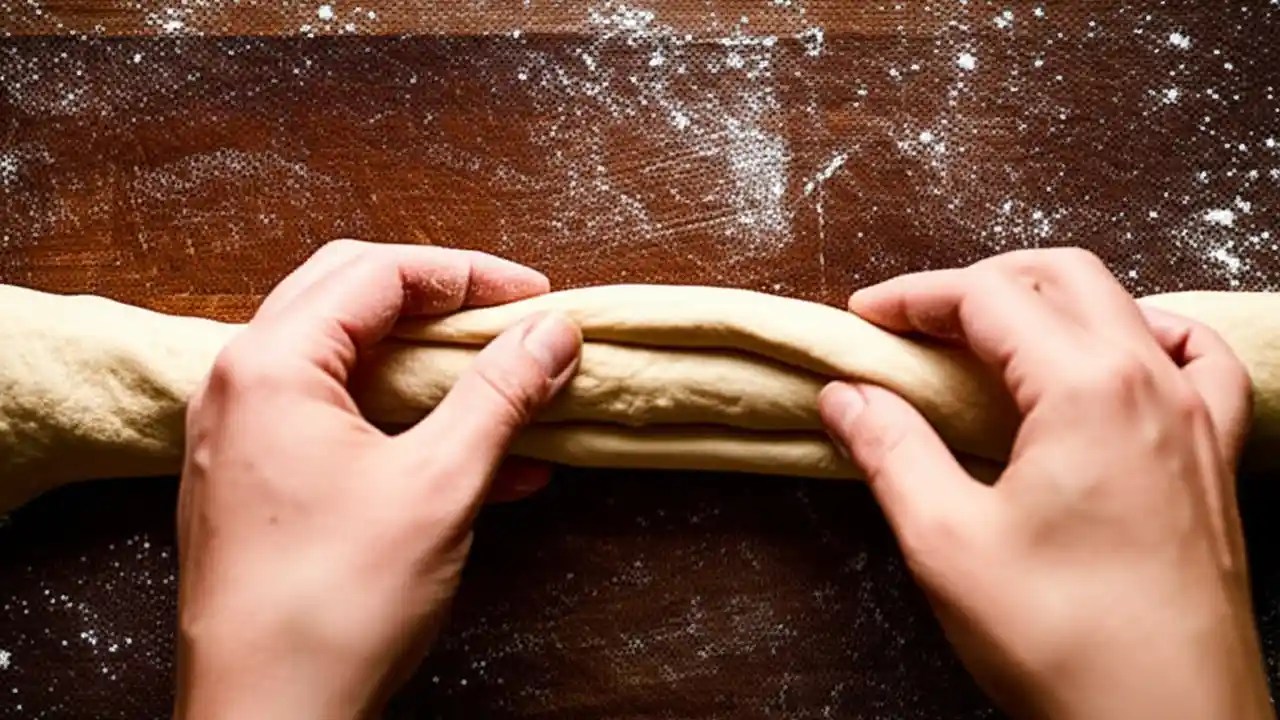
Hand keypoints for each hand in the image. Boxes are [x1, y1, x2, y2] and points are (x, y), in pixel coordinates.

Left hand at [174, 240, 581, 718]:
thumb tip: (552, 332)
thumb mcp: (440, 484)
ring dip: (430, 369)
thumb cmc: (336, 604)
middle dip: (443, 305)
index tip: (537, 297)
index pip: (377, 273)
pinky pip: (339, 424)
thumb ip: (499, 393)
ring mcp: (241, 437)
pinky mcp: (256, 484)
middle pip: (351, 297)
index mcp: (272, 365)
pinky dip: (406, 425)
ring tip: (509, 390)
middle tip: (513, 320)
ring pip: (348, 363)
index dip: (468, 274)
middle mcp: (240, 385)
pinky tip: (485, 463)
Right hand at [819, 249, 1271, 719]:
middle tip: (914, 323)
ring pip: (1121, 306)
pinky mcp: (1214, 459)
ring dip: (1047, 301)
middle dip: (976, 284)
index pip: (987, 297)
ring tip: (991, 337)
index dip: (913, 296)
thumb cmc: (1064, 640)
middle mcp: (1150, 383)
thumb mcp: (947, 542)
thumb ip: (892, 451)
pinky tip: (1113, 358)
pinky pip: (1194, 361)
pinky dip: (1143, 335)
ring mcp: (1193, 417)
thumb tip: (846, 396)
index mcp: (1086, 389)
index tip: (865, 317)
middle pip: (1058, 277)